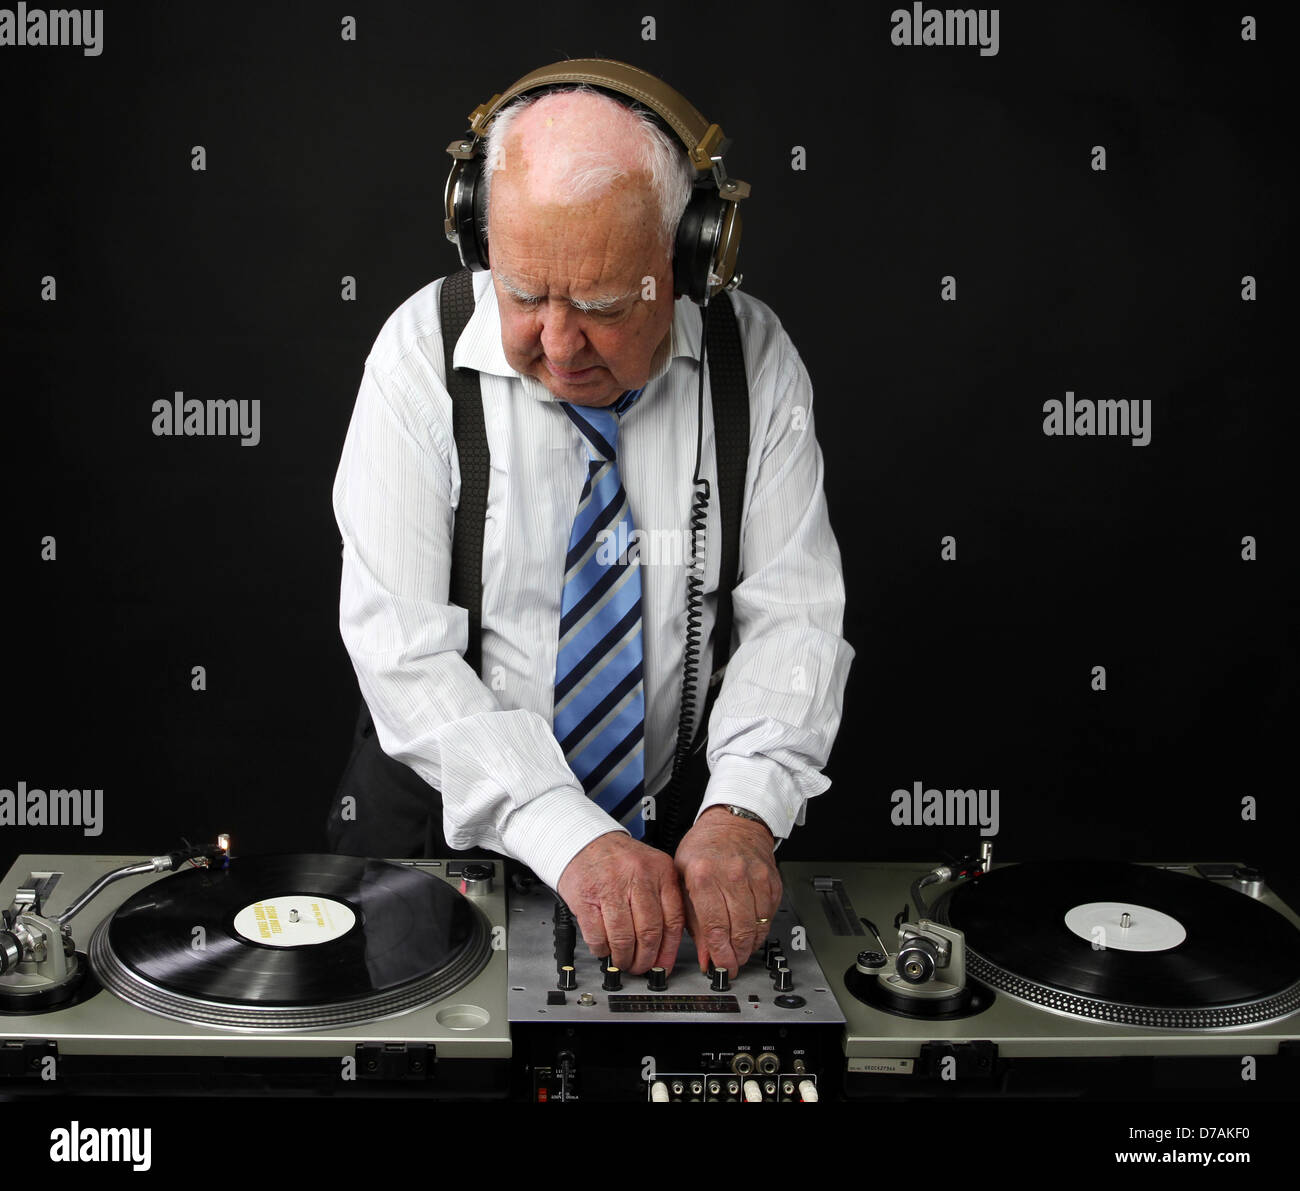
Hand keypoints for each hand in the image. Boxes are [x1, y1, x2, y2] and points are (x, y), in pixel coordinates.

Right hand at [556, 832, 684, 974]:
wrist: (584, 841)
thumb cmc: (619, 860)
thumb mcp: (652, 870)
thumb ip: (664, 902)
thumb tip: (667, 947)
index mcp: (661, 871)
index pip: (673, 920)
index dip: (669, 950)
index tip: (664, 965)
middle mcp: (638, 876)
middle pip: (649, 932)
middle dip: (645, 959)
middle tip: (641, 967)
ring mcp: (611, 886)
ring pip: (624, 937)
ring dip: (624, 958)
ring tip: (623, 961)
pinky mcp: (586, 897)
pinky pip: (597, 935)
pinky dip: (602, 950)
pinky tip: (605, 949)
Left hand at [673, 807, 782, 976]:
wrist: (734, 822)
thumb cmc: (704, 848)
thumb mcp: (684, 878)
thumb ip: (693, 919)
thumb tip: (705, 955)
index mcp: (704, 875)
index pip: (715, 926)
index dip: (719, 954)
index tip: (719, 968)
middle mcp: (732, 875)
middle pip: (739, 930)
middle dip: (735, 956)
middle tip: (730, 966)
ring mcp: (755, 877)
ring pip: (757, 926)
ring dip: (749, 946)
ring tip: (739, 953)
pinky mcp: (772, 881)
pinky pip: (770, 916)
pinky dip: (761, 930)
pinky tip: (751, 934)